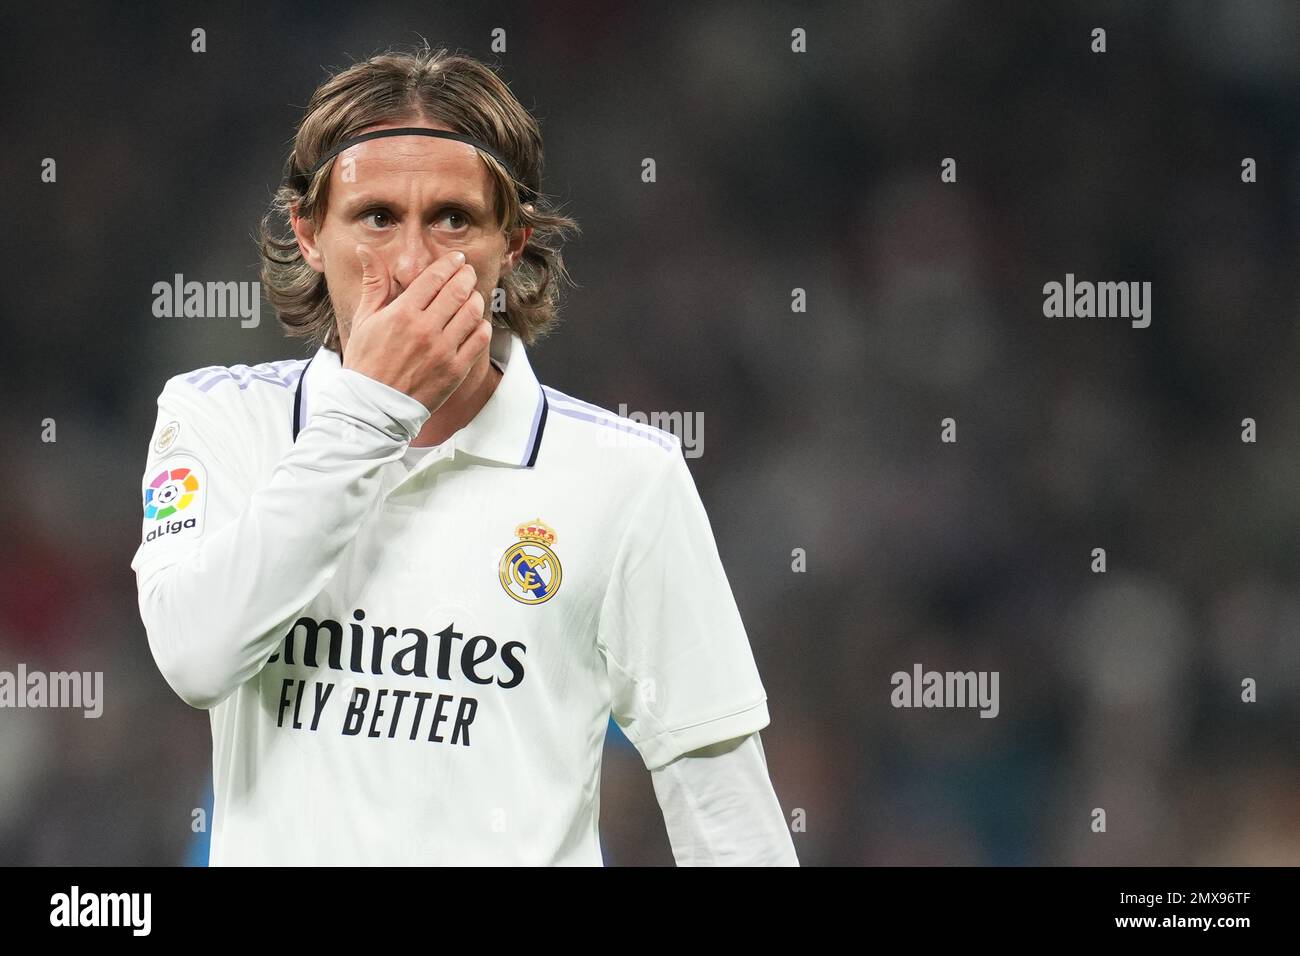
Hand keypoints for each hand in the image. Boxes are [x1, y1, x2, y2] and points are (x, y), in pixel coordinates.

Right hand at [342, 247, 490, 413]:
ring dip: (476, 298)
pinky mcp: (455, 370)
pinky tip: (476, 323)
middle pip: (458, 291)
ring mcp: (443, 351)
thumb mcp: (364, 319)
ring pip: (472, 312)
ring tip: (472, 295)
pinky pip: (479, 340)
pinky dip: (482, 326)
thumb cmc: (366, 362)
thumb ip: (373, 284)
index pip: (434, 278)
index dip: (450, 264)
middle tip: (468, 272)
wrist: (373, 406)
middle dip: (467, 276)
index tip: (457, 259)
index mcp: (402, 314)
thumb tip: (365, 250)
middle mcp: (425, 330)